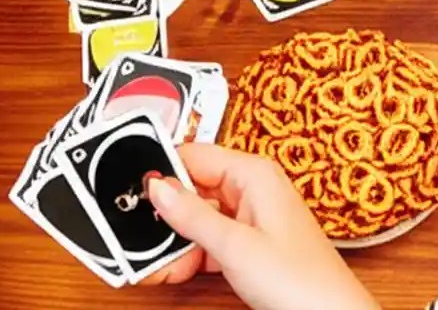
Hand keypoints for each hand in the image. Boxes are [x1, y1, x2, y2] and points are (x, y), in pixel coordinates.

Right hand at [143, 144, 377, 309]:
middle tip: (142, 238)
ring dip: (177, 240)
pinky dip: (192, 254)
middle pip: (193, 188)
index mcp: (253, 174)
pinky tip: (178, 270)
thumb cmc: (302, 282)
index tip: (135, 192)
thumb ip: (191, 215)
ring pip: (198, 217)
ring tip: (158, 263)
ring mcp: (250, 216)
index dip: (162, 172)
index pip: (194, 155)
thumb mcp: (235, 246)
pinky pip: (210, 238)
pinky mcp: (249, 242)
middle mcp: (252, 188)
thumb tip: (157, 187)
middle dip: (167, 216)